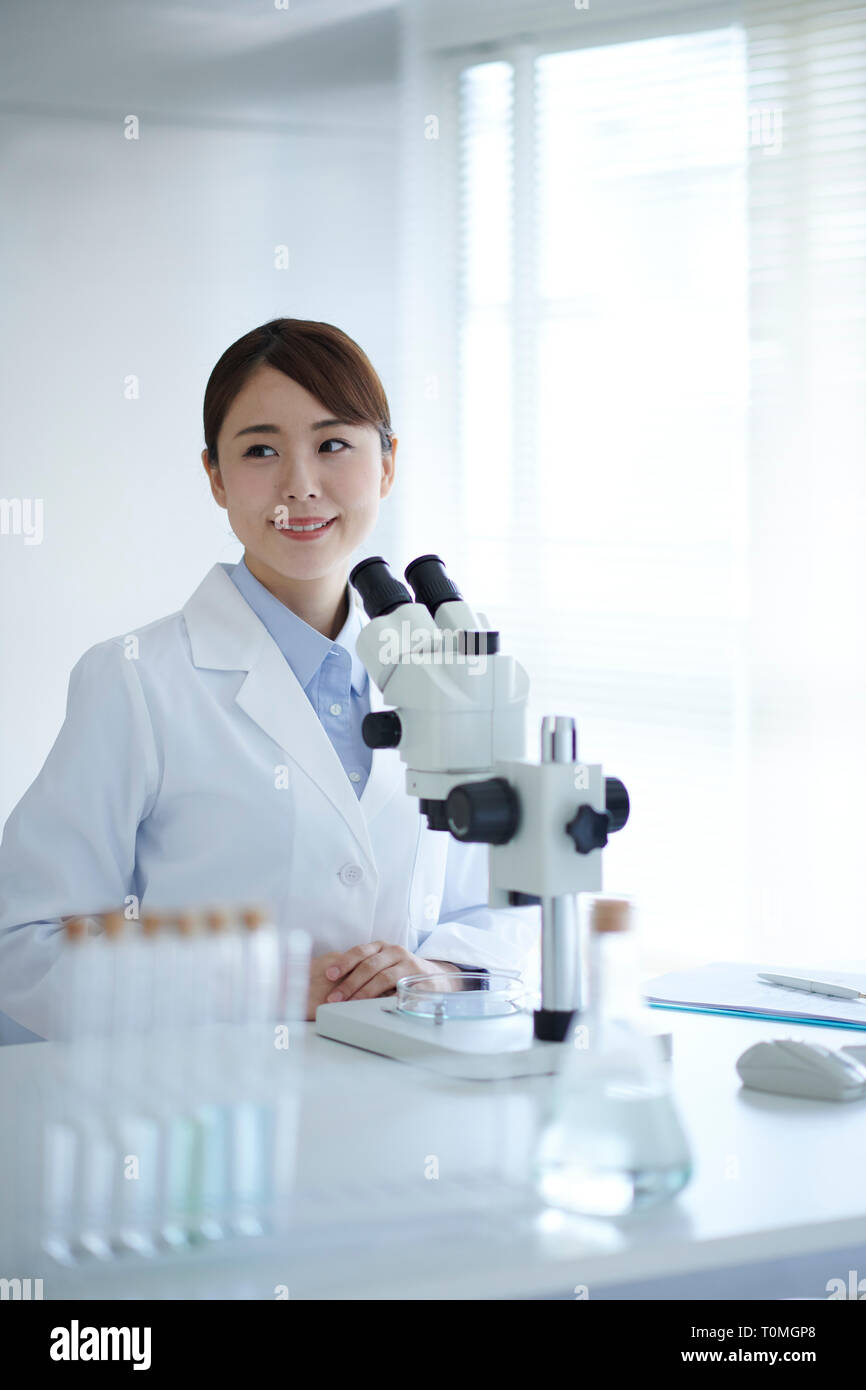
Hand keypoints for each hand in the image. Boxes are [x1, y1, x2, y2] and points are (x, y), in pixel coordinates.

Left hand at [307, 941, 461, 1017]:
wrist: (435, 977)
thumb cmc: (400, 972)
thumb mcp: (382, 964)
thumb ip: (363, 969)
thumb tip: (333, 985)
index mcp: (382, 947)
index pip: (360, 951)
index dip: (344, 962)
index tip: (329, 975)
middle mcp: (395, 952)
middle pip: (369, 966)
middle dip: (349, 983)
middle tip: (335, 998)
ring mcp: (408, 965)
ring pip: (382, 977)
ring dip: (364, 992)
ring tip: (350, 1004)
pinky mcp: (418, 980)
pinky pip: (399, 990)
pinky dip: (385, 999)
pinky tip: (373, 1007)